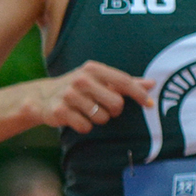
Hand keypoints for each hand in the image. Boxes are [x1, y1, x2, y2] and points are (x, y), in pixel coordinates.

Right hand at [26, 60, 153, 132]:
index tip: (149, 104)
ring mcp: (69, 95)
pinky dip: (84, 126)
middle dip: (113, 110)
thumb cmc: (80, 88)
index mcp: (92, 69)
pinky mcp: (60, 111)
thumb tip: (152, 84)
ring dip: (98, 119)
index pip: (123, 81)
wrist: (43, 96)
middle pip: (116, 104)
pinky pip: (86, 127)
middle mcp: (80, 80)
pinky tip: (76, 118)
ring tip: (86, 111)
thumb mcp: (100, 80)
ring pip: (101, 118)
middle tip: (103, 107)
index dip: (139, 94)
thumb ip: (125, 83)